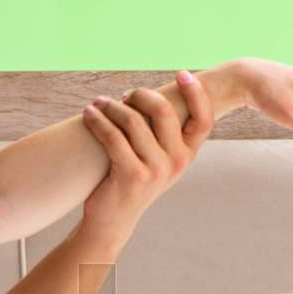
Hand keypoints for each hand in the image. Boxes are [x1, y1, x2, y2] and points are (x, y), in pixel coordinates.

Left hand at [78, 69, 215, 249]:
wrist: (113, 219)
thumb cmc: (133, 181)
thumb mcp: (157, 160)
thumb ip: (164, 134)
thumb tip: (153, 93)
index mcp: (187, 155)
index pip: (204, 119)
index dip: (197, 93)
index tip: (182, 74)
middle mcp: (176, 163)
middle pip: (164, 111)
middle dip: (140, 95)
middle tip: (123, 96)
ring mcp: (155, 170)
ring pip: (133, 121)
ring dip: (111, 106)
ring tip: (97, 104)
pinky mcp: (131, 175)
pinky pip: (113, 137)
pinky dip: (98, 121)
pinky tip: (88, 114)